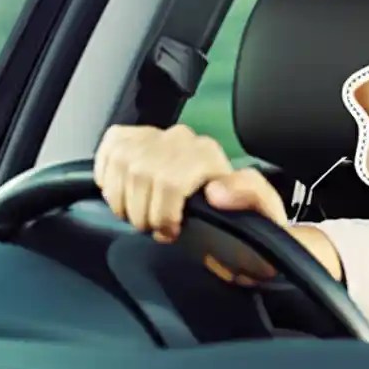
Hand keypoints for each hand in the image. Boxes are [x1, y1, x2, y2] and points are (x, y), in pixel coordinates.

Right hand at [93, 123, 287, 243]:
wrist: (226, 213)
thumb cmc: (240, 216)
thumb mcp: (260, 211)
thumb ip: (251, 194)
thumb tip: (216, 192)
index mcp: (209, 155)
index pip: (171, 183)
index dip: (164, 215)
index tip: (170, 232)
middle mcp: (181, 140)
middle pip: (141, 176)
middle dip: (143, 214)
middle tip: (155, 228)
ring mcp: (156, 137)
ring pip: (122, 164)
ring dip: (123, 201)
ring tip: (140, 215)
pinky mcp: (133, 138)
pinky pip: (110, 149)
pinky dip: (109, 178)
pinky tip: (123, 194)